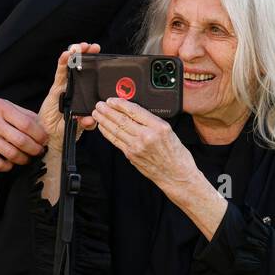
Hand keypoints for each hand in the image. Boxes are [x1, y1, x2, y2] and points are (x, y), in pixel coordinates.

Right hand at [0, 87, 45, 171]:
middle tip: (39, 151)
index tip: (44, 139)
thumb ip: (18, 112)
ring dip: (24, 159)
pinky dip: (8, 166)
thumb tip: (38, 122)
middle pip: (22, 141)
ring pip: (12, 154)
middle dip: (35, 149)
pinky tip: (10, 163)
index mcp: (1, 108)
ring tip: (26, 158)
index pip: (28, 124)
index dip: (40, 134)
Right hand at [38, 42, 100, 149]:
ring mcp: (63, 88)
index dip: (95, 65)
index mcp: (83, 94)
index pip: (90, 76)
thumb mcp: (82, 127)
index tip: (104, 57)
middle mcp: (74, 88)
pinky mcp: (54, 90)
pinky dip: (62, 63)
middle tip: (93, 47)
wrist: (52, 138)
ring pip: (69, 67)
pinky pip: (59, 74)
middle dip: (86, 54)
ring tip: (79, 47)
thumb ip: (88, 122)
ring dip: (74, 55)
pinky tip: (66, 55)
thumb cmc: (67, 130)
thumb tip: (91, 118)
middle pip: (79, 67)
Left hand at [93, 97, 228, 239]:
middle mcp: (147, 136)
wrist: (177, 175)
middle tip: (99, 105)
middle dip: (107, 111)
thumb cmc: (175, 154)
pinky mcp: (131, 156)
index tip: (112, 99)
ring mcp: (137, 147)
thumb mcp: (169, 130)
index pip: (134, 111)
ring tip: (97, 114)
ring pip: (116, 130)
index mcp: (158, 126)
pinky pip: (116, 141)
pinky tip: (102, 127)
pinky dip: (107, 133)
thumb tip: (132, 111)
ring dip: (104, 120)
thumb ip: (151, 121)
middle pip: (122, 120)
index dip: (120, 104)